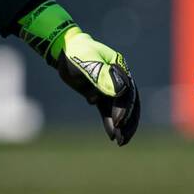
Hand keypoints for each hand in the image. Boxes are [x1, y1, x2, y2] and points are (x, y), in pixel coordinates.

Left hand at [55, 27, 140, 145]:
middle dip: (128, 122)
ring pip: (119, 109)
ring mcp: (110, 88)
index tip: (118, 122)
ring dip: (121, 126)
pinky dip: (109, 122)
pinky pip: (107, 111)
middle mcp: (118, 79)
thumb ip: (102, 76)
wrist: (65, 51)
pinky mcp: (100, 94)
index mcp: (119, 69)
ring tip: (120, 142)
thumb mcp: (87, 62)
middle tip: (123, 138)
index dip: (123, 108)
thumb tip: (120, 92)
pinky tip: (111, 136)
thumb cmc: (77, 53)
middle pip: (128, 103)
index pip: (126, 92)